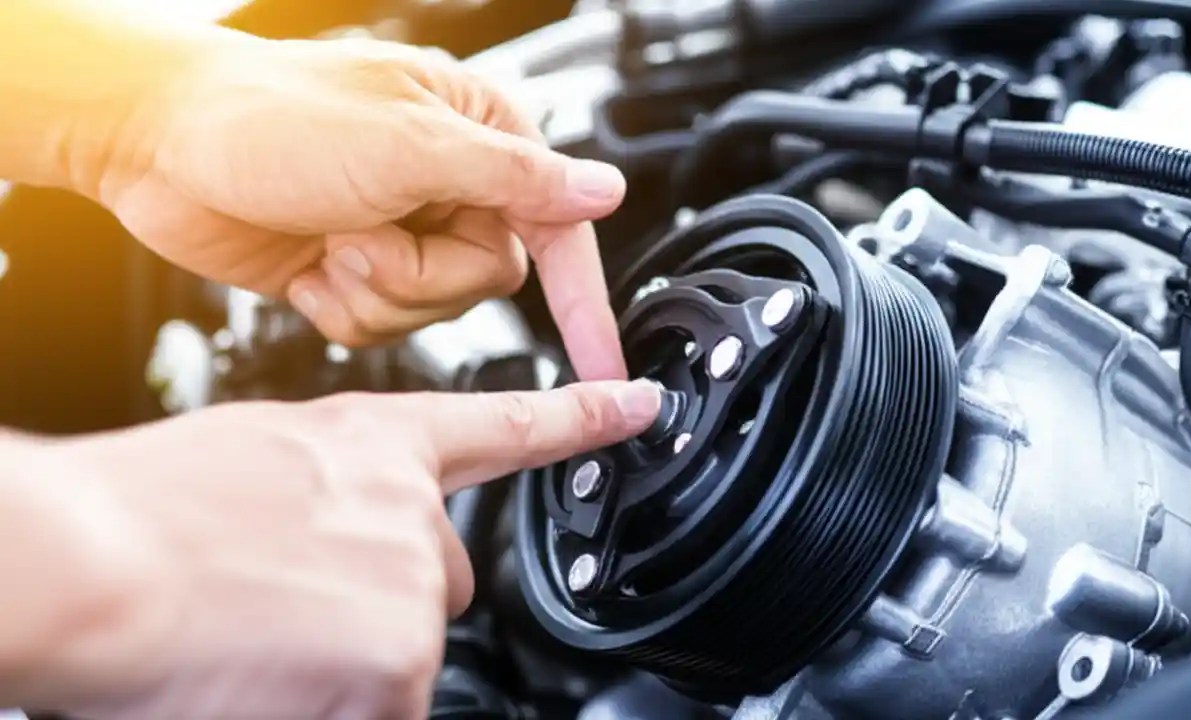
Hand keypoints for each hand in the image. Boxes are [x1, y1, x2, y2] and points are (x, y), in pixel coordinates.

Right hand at [10, 380, 658, 718]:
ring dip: (349, 659)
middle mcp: (415, 509)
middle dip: (387, 603)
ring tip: (267, 637)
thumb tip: (343, 537)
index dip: (582, 417)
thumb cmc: (147, 511)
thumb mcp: (259, 464)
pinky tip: (274, 674)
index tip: (639, 405)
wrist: (96, 563)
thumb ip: (333, 496)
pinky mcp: (404, 660)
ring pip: (406, 649)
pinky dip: (334, 702)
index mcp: (375, 443)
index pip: (507, 424)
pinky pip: (386, 704)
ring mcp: (416, 585)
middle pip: (445, 578)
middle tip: (296, 607)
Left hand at [95, 34, 627, 379]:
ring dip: (378, 290)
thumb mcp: (409, 146)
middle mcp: (449, 185)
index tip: (608, 367)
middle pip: (490, 281)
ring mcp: (400, 231)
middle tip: (367, 233)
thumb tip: (602, 192)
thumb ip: (515, 180)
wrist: (156, 143)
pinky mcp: (356, 271)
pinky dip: (346, 311)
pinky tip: (312, 268)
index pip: (560, 227)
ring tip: (331, 240)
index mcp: (479, 137)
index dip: (585, 301)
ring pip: (437, 310)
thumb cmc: (274, 117)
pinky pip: (383, 329)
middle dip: (423, 275)